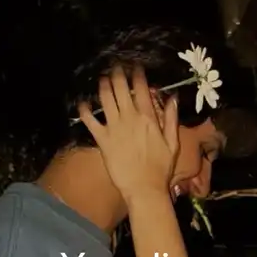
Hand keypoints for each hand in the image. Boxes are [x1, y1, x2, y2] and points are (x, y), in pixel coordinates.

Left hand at [79, 66, 178, 203]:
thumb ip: (172, 119)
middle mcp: (130, 118)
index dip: (137, 74)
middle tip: (115, 67)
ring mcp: (114, 127)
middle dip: (117, 73)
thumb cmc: (161, 169)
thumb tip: (173, 98)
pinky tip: (83, 104)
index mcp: (148, 118)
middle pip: (120, 87)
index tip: (135, 67)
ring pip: (105, 97)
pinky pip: (89, 119)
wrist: (144, 188)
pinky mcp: (102, 139)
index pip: (141, 88)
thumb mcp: (173, 143)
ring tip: (102, 79)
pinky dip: (85, 109)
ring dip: (103, 85)